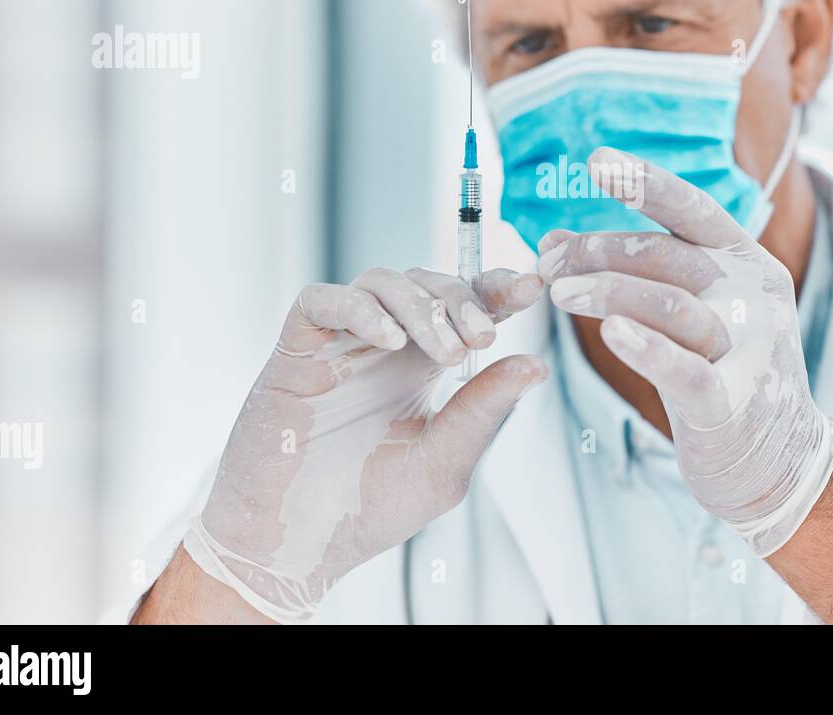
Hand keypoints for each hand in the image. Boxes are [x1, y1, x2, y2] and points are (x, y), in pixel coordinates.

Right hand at [183, 266, 546, 621]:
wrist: (296, 549)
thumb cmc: (367, 511)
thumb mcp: (444, 462)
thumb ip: (484, 411)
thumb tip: (537, 364)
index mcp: (422, 367)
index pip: (463, 307)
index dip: (495, 289)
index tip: (531, 289)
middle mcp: (383, 346)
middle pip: (427, 283)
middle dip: (463, 299)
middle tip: (482, 338)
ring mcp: (338, 344)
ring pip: (382, 283)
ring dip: (422, 307)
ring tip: (447, 353)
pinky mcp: (296, 351)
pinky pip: (321, 301)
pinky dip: (360, 309)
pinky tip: (391, 341)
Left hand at [538, 147, 832, 557]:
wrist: (778, 459)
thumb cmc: (721, 373)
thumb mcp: (688, 312)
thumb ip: (633, 273)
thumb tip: (553, 239)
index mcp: (747, 263)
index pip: (694, 209)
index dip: (646, 182)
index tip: (596, 160)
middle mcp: (752, 296)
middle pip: (666, 256)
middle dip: (598, 252)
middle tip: (547, 261)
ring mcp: (748, 349)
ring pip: (670, 304)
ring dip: (606, 291)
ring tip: (558, 292)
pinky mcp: (731, 403)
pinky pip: (685, 369)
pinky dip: (646, 348)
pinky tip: (612, 334)